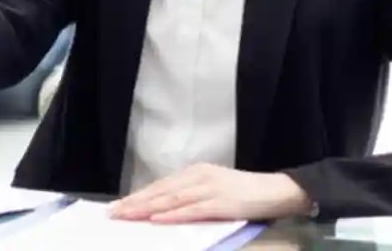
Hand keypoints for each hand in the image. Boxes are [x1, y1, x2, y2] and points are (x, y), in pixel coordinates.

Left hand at [108, 165, 311, 223]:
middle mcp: (199, 176)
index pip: (161, 185)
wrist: (276, 190)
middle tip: (114, 212)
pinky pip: (192, 210)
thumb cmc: (245, 194)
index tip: (119, 205)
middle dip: (135, 202)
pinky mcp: (221, 202)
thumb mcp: (213, 190)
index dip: (138, 196)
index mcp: (196, 172)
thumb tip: (163, 210)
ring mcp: (210, 188)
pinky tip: (157, 219)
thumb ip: (191, 197)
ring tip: (127, 215)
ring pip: (171, 200)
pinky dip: (173, 214)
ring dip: (147, 209)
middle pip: (161, 191)